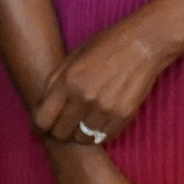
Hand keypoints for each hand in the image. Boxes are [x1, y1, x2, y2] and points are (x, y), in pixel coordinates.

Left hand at [31, 16, 179, 147]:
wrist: (143, 43)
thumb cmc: (105, 46)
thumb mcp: (71, 58)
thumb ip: (54, 83)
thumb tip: (41, 108)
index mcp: (67, 81)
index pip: (42, 120)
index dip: (40, 126)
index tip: (43, 126)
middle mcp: (84, 97)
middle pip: (60, 133)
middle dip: (59, 130)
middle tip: (65, 122)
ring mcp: (105, 108)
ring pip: (82, 139)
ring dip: (80, 133)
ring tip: (84, 120)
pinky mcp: (123, 115)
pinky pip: (104, 137)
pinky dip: (99, 133)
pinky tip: (100, 120)